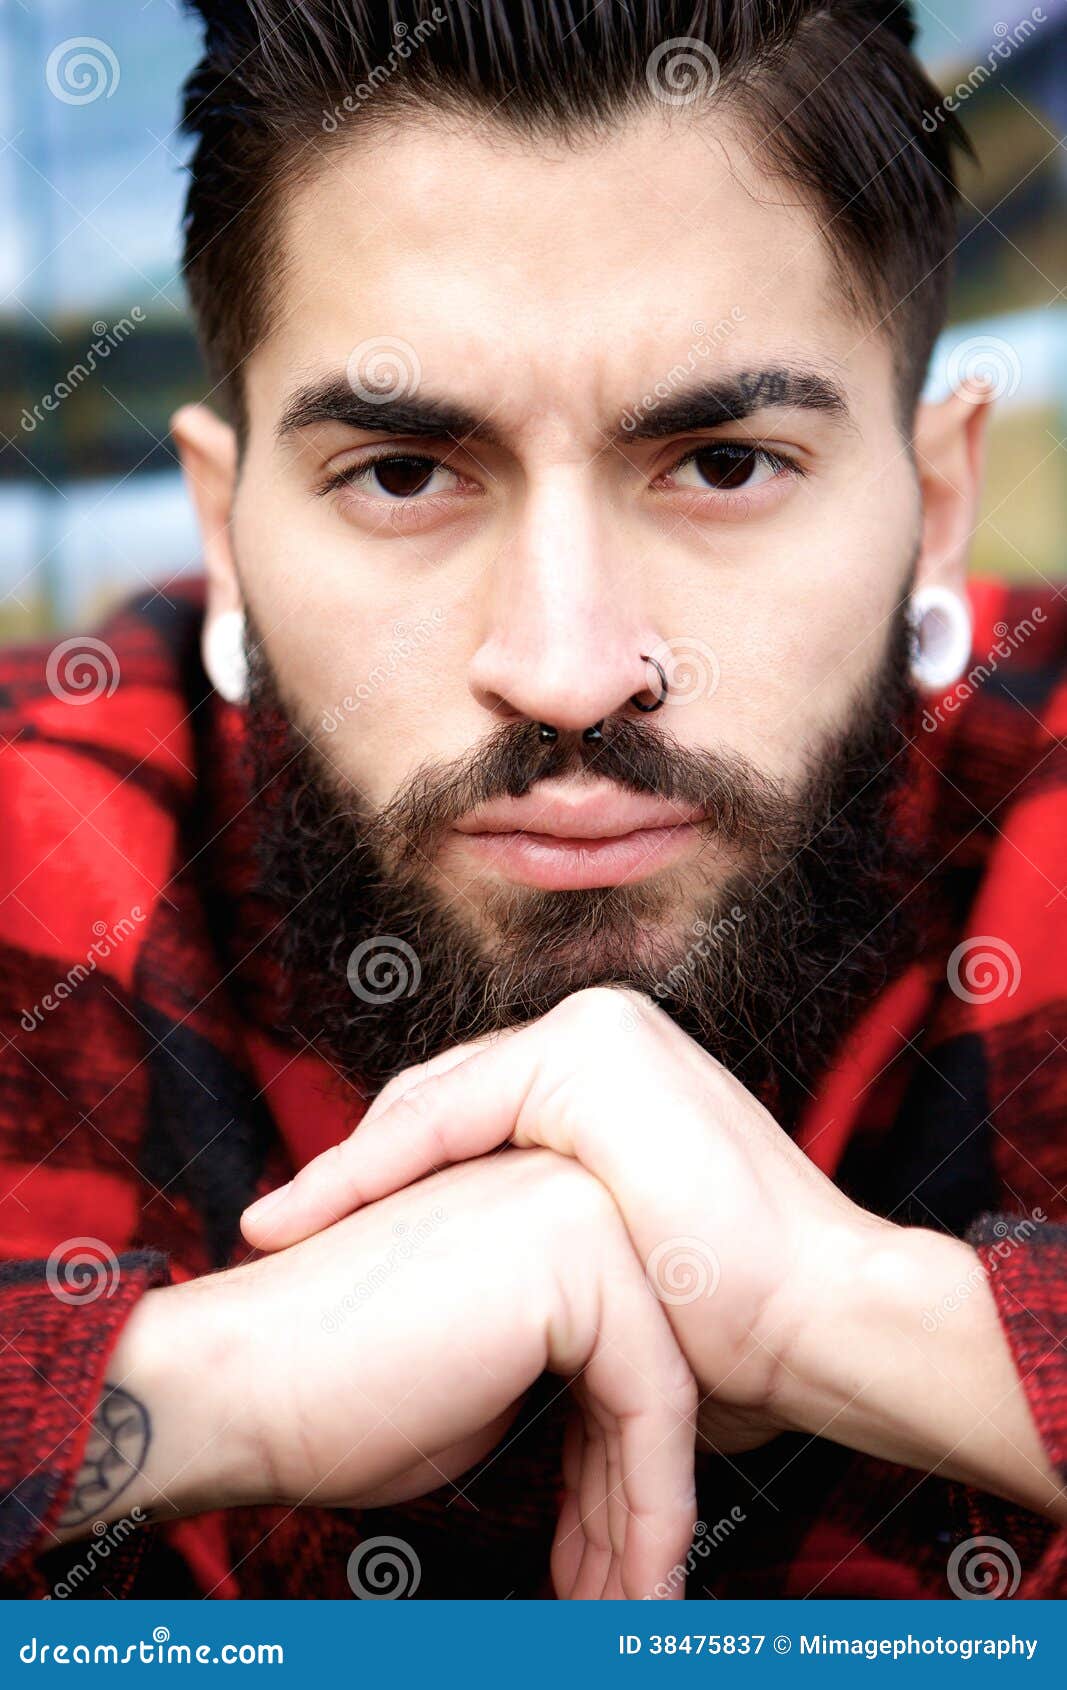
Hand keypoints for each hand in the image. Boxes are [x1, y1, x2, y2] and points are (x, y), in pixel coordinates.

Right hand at [99, 1146, 698, 1597]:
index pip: (614, 1350)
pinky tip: (635, 1583)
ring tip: (625, 1609)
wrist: (243, 1382)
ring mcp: (576, 1209)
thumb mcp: (476, 1381)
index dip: (614, 1470)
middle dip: (631, 1499)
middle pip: (644, 1366)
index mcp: (534, 1207)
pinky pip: (652, 1402)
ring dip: (641, 1520)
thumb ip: (550, 1376)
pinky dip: (650, 1508)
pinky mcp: (578, 1255)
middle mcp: (565, 1187)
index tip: (612, 1560)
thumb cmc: (332, 1392)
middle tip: (621, 1595)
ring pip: (660, 1391)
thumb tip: (618, 1444)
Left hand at [243, 988, 1066, 1526]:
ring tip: (277, 1227)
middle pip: (437, 1101)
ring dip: (347, 1170)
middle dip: (353, 1169)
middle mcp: (602, 1034)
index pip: (466, 1113)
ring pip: (432, 1105)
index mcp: (613, 1072)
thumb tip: (480, 1289)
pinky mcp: (589, 1056)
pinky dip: (376, 1166)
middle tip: (277, 1227)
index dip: (384, 1171)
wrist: (819, 1321)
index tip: (312, 1232)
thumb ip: (548, 1237)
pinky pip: (449, 1116)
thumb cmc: (734, 1323)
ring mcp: (597, 1034)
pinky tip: (314, 1213)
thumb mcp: (613, 1264)